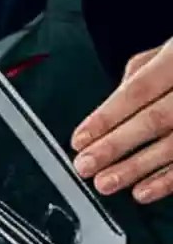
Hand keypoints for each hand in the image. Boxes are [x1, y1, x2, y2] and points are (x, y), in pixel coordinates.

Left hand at [72, 38, 172, 203]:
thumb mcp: (167, 53)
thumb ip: (138, 77)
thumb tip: (108, 111)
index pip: (138, 90)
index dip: (106, 117)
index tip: (79, 140)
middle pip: (155, 120)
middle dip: (115, 146)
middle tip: (85, 165)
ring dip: (137, 168)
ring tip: (106, 183)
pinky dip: (167, 180)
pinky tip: (144, 191)